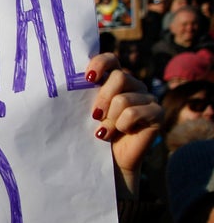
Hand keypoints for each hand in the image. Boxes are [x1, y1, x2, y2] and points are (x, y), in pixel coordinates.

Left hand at [86, 54, 162, 195]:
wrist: (109, 162)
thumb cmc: (93, 135)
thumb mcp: (85, 112)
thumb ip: (82, 95)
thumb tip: (64, 81)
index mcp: (114, 81)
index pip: (111, 60)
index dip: (100, 63)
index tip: (88, 78)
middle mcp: (133, 86)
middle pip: (119, 77)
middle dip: (102, 98)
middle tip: (95, 116)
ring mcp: (147, 98)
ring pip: (124, 99)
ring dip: (110, 119)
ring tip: (106, 131)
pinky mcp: (157, 113)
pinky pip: (134, 113)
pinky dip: (121, 125)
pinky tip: (119, 133)